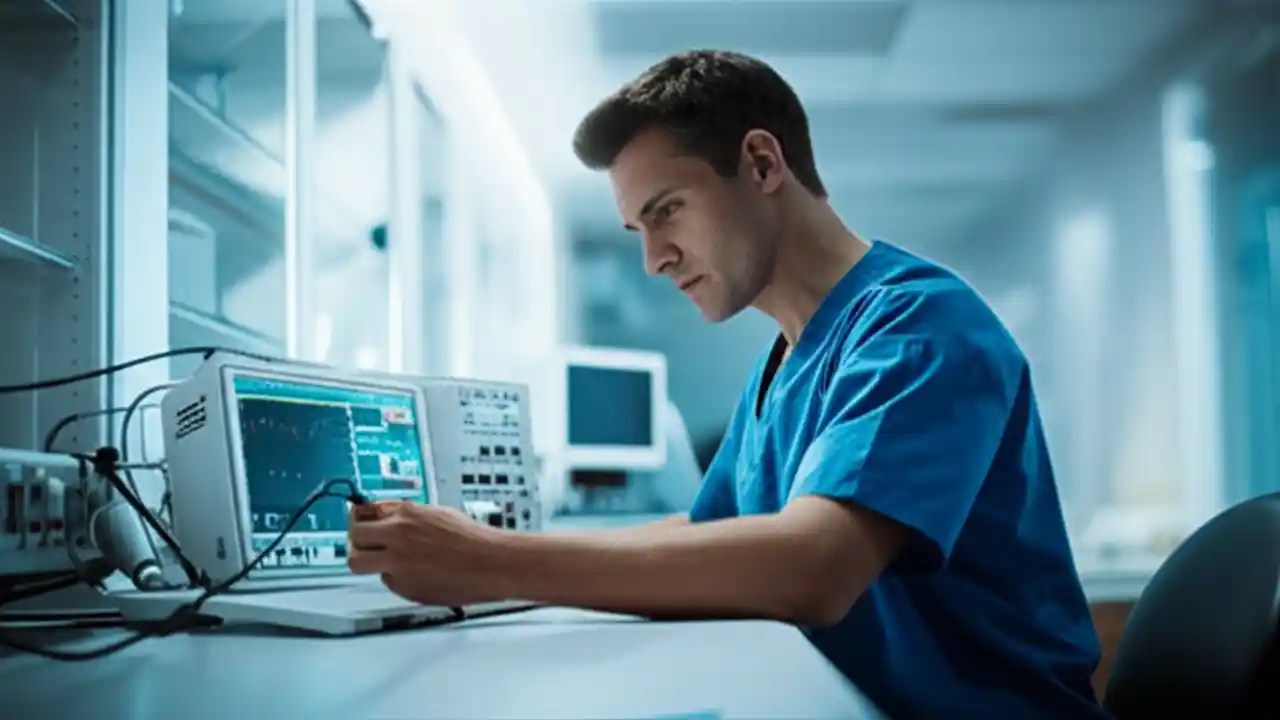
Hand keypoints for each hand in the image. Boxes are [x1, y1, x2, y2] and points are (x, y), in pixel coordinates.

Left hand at [347, 501, 509, 605]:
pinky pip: (387, 581)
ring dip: (366, 561)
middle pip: (354, 536)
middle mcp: (396, 536)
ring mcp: (396, 563)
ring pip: (358, 563)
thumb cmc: (471, 538)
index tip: (360, 522)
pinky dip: (397, 579)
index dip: (361, 518)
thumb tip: (386, 519)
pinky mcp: (403, 587)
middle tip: (366, 545)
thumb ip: (407, 516)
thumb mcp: (437, 513)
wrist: (490, 563)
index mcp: (405, 514)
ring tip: (383, 562)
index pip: (364, 512)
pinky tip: (418, 575)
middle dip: (357, 540)